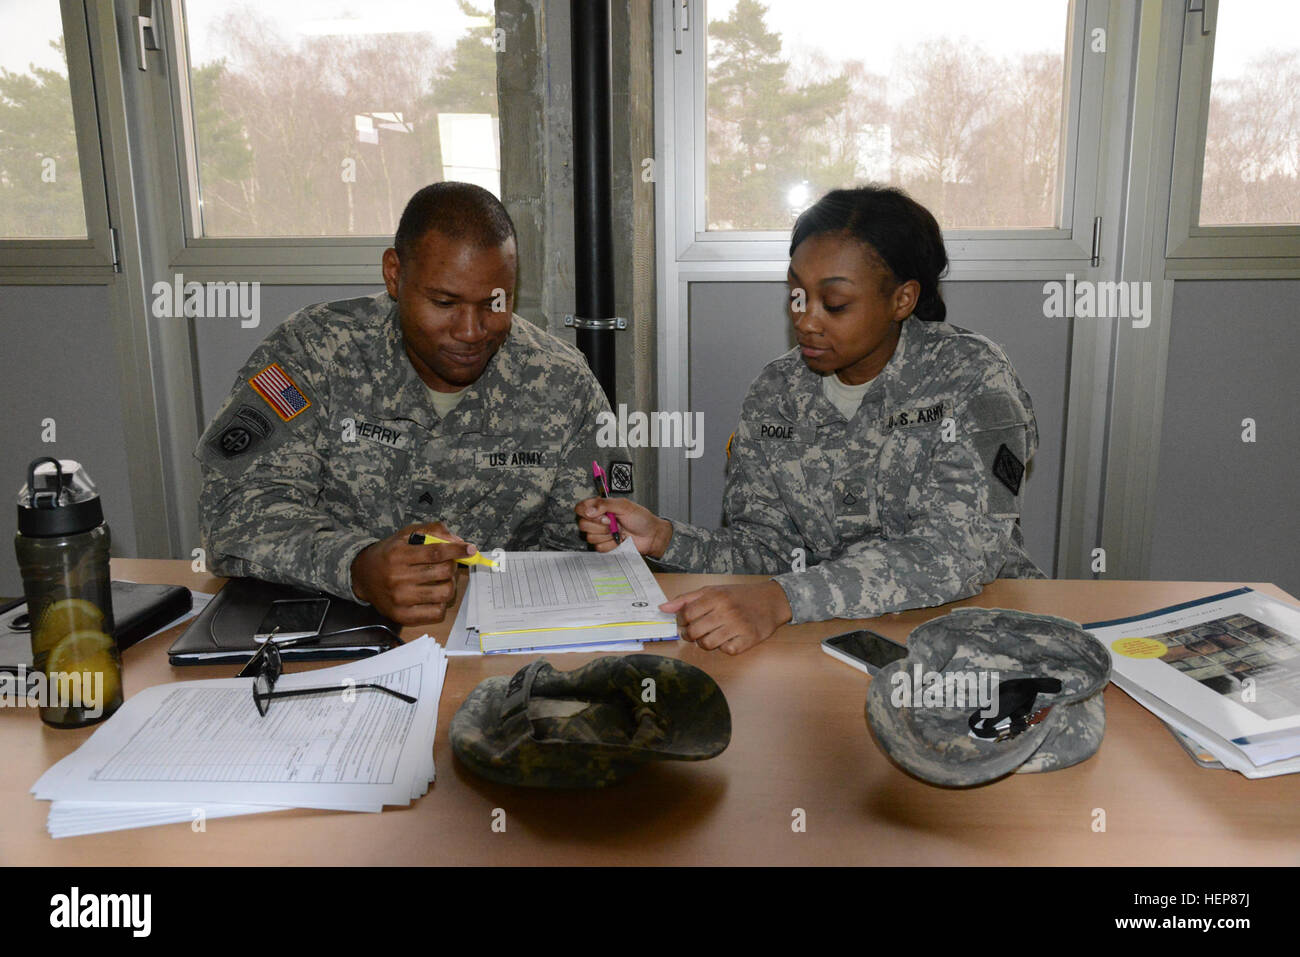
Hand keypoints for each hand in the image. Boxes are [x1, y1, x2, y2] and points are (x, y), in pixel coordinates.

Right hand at [350, 522, 475, 625]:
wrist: (363, 576)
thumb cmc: (390, 553)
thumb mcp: (407, 535)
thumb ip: (433, 532)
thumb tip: (459, 542)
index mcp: (398, 554)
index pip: (436, 552)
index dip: (456, 550)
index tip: (470, 549)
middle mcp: (397, 577)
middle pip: (443, 572)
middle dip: (453, 565)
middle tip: (449, 564)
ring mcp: (400, 599)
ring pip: (444, 593)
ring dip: (450, 584)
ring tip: (442, 580)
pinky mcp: (402, 616)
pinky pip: (437, 612)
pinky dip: (442, 603)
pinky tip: (434, 596)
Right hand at [575, 497, 672, 556]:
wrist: (651, 536)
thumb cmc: (641, 518)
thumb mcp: (624, 505)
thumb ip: (605, 504)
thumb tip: (588, 510)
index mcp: (601, 507)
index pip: (580, 508)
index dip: (586, 511)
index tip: (600, 513)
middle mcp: (598, 520)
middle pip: (582, 524)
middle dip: (598, 525)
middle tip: (612, 522)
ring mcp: (601, 534)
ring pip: (590, 537)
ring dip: (606, 534)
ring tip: (618, 531)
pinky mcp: (605, 546)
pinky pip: (598, 547)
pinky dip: (610, 544)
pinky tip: (619, 540)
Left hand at [659, 581, 792, 654]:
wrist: (772, 601)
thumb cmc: (739, 596)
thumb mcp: (713, 590)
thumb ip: (687, 599)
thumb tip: (663, 608)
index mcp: (716, 597)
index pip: (686, 614)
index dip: (681, 621)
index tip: (685, 622)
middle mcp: (726, 611)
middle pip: (694, 632)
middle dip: (690, 635)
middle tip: (695, 631)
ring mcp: (738, 627)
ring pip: (708, 644)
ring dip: (705, 643)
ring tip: (711, 635)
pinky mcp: (748, 640)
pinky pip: (726, 651)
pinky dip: (725, 647)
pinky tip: (728, 638)